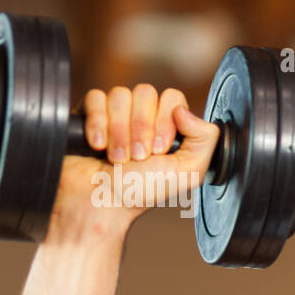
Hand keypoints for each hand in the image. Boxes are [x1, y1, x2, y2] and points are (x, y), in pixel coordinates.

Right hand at [48, 84, 219, 246]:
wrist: (102, 201)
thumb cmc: (143, 191)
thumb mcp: (188, 172)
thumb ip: (205, 139)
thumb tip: (184, 109)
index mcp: (169, 125)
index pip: (172, 97)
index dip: (165, 120)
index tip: (159, 150)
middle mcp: (143, 115)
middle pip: (145, 92)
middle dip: (141, 128)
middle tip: (139, 157)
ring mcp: (116, 112)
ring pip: (119, 95)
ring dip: (119, 131)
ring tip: (118, 158)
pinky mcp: (89, 113)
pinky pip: (94, 98)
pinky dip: (97, 124)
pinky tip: (98, 146)